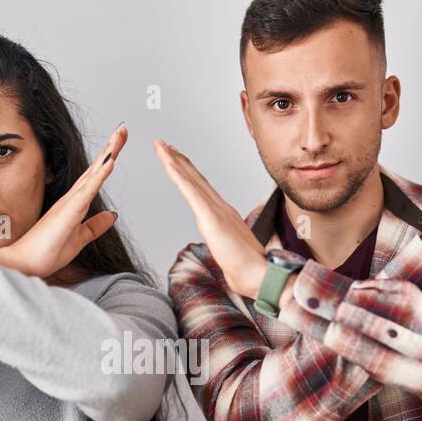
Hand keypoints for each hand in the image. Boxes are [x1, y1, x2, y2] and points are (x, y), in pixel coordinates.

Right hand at [0, 123, 127, 278]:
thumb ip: (94, 226)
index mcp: (75, 204)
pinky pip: (87, 191)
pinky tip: (110, 162)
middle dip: (110, 147)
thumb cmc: (44, 253)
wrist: (23, 265)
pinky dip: (99, 176)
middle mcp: (72, 199)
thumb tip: (112, 215)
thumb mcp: (79, 239)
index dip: (107, 159)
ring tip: (120, 135)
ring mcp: (69, 204)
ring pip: (93, 174)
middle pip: (95, 169)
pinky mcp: (68, 213)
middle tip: (123, 128)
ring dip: (107, 154)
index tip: (118, 142)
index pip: (95, 177)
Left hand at [154, 138, 268, 297]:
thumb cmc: (250, 271)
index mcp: (224, 216)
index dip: (189, 173)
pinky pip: (190, 191)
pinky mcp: (211, 217)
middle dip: (178, 160)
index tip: (177, 159)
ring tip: (161, 146)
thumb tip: (229, 260)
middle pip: (195, 179)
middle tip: (164, 144)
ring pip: (190, 179)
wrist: (260, 275)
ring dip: (173, 161)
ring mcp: (216, 210)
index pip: (202, 190)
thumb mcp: (232, 258)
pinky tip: (168, 162)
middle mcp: (220, 207)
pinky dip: (178, 174)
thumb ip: (229, 252)